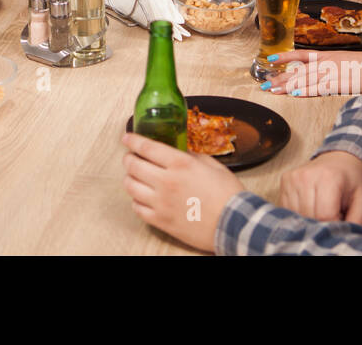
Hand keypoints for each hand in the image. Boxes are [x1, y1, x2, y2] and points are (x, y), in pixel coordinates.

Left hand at [121, 133, 244, 251]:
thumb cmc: (227, 194)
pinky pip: (137, 209)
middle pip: (133, 165)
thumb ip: (191, 156)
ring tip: (134, 177)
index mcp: (180, 164)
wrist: (234, 223)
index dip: (133, 141)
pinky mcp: (161, 221)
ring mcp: (161, 203)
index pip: (146, 147)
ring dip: (129, 178)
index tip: (127, 138)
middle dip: (128, 158)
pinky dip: (135, 200)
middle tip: (130, 157)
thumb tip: (178, 152)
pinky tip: (141, 197)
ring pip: (131, 186)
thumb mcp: (211, 165)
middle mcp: (166, 181)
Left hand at [260, 50, 361, 96]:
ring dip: (288, 85)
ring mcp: (335, 72)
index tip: (271, 58)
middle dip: (282, 77)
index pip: (303, 55)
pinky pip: (320, 88)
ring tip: (273, 90)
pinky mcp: (342, 83)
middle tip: (265, 83)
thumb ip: (335, 69)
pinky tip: (295, 94)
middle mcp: (330, 62)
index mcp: (331, 56)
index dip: (286, 56)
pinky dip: (307, 91)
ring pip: (306, 78)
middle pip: (300, 70)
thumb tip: (324, 76)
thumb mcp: (350, 64)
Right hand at [277, 150, 361, 224]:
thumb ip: (356, 222)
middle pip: (309, 216)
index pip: (324, 215)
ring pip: (297, 214)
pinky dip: (299, 213)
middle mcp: (307, 175)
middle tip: (333, 213)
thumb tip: (342, 241)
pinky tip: (310, 206)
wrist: (339, 159)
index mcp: (329, 178)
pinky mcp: (285, 180)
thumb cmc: (351, 181)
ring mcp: (293, 177)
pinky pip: (287, 208)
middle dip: (322, 223)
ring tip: (322, 209)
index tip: (340, 218)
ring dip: (309, 219)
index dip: (333, 224)